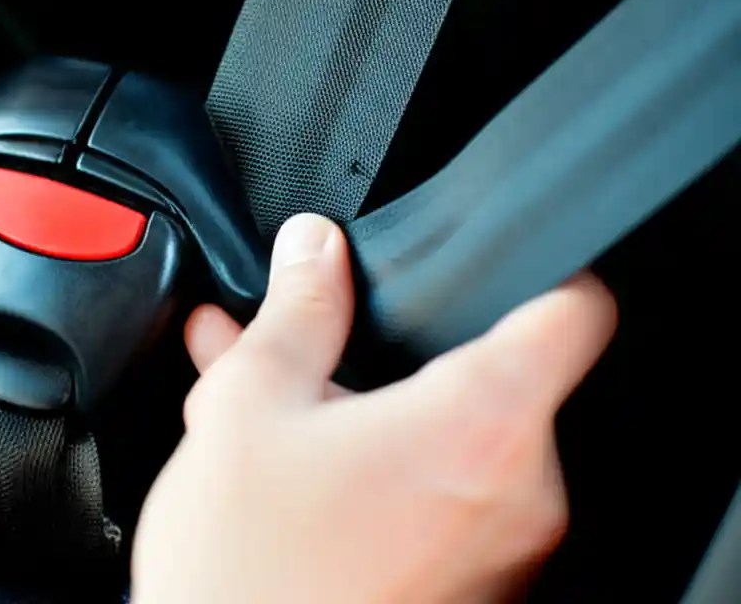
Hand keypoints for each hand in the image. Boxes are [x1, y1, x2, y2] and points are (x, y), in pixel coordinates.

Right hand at [132, 214, 616, 603]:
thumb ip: (295, 310)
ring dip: (382, 420)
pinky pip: (450, 506)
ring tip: (288, 426)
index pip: (574, 312)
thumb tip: (311, 251)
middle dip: (401, 361)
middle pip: (494, 381)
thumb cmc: (247, 569)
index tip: (495, 274)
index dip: (540, 274)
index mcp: (478, 425)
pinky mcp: (481, 594)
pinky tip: (308, 480)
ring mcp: (506, 553)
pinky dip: (391, 479)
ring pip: (460, 447)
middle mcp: (518, 493)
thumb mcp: (249, 405)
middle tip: (318, 360)